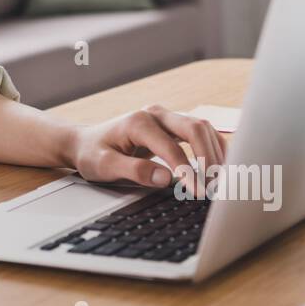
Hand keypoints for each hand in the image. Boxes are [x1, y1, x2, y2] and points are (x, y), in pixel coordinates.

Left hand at [68, 104, 226, 198]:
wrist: (85, 142)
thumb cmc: (92, 154)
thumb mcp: (104, 166)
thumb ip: (134, 170)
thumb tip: (165, 178)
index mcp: (138, 122)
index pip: (171, 147)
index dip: (188, 170)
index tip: (198, 191)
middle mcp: (155, 114)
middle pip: (194, 128)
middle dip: (208, 158)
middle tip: (214, 185)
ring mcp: (165, 117)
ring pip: (201, 128)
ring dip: (214, 152)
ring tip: (219, 180)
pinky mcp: (172, 125)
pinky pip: (200, 132)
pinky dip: (212, 148)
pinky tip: (217, 167)